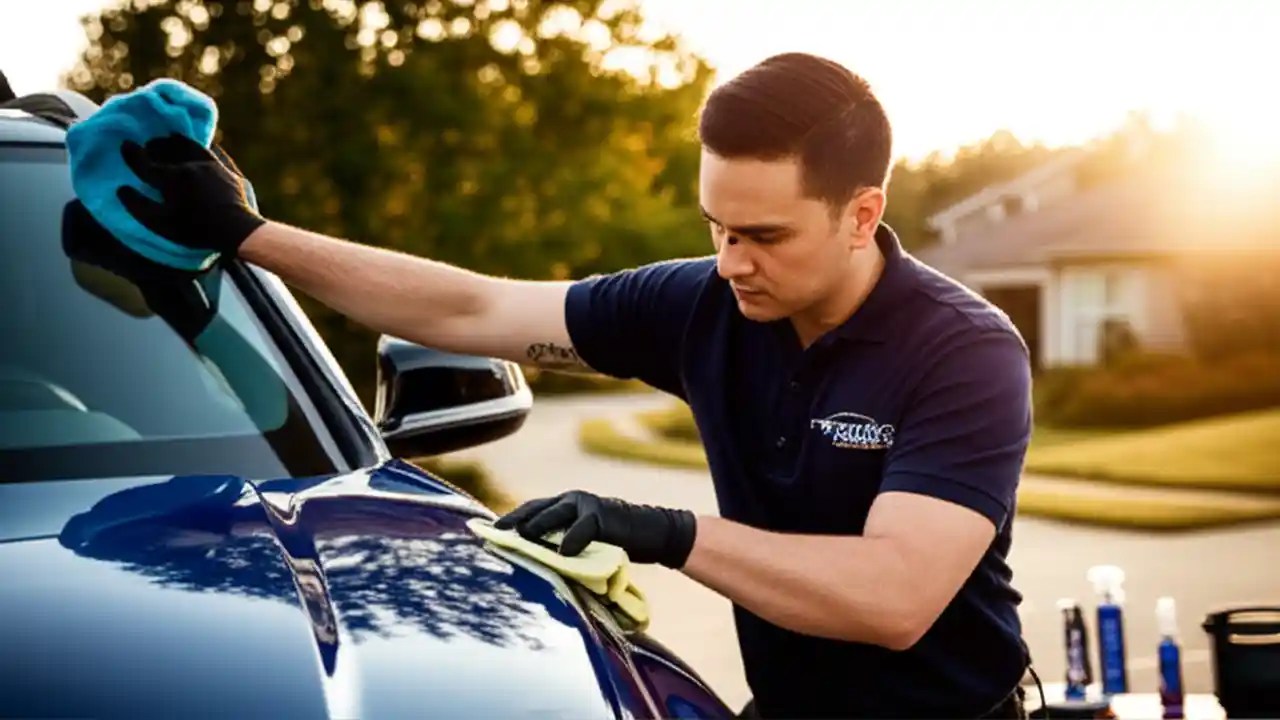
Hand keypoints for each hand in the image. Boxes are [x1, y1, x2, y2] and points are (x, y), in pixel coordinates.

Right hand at [117, 133, 264, 255]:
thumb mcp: (161, 223)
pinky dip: (204, 145)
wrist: (236, 229)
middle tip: (148, 144)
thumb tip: (122, 189)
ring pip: (190, 145)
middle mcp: (189, 165)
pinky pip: (213, 152)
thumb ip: (138, 205)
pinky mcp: (227, 170)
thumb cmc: (195, 229)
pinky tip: (202, 144)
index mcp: (170, 178)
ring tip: (170, 137)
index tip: (125, 145)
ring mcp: (210, 166)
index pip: (146, 162)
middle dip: (155, 144)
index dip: (133, 154)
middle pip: (167, 148)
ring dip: (177, 140)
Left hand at [495, 490, 696, 568]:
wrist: (651, 533)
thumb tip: (530, 563)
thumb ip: (559, 545)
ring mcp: (586, 505)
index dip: (507, 520)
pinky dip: (572, 540)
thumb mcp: (582, 542)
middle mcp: (571, 500)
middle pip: (534, 509)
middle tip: (495, 534)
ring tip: (520, 538)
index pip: (528, 510)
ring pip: (555, 515)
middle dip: (514, 522)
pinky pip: (583, 528)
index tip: (485, 532)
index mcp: (563, 505)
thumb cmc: (613, 541)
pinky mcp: (603, 516)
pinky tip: (563, 552)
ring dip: (537, 527)